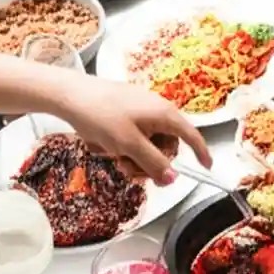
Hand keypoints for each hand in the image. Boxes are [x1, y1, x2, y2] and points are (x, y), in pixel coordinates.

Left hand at [57, 76, 212, 184]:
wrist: (68, 94)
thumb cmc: (101, 116)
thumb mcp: (129, 145)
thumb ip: (154, 163)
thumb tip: (174, 178)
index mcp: (165, 114)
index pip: (192, 136)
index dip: (201, 153)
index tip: (206, 168)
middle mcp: (157, 109)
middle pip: (166, 144)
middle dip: (151, 161)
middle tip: (129, 170)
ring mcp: (140, 108)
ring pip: (147, 142)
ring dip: (133, 155)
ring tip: (112, 157)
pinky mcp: (125, 109)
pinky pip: (133, 134)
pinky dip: (123, 145)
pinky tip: (103, 145)